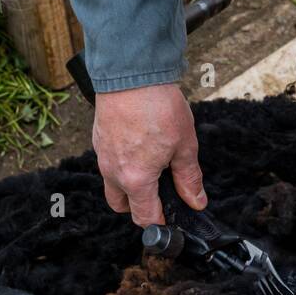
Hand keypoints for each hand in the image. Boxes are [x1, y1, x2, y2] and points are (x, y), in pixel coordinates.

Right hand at [93, 84, 205, 225]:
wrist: (131, 73)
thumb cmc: (158, 106)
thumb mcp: (184, 146)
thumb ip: (189, 178)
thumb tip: (196, 201)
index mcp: (136, 180)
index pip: (145, 218)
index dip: (162, 221)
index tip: (174, 215)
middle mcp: (113, 173)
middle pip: (123, 207)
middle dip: (141, 207)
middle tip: (163, 192)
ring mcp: (102, 157)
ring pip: (113, 186)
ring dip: (131, 186)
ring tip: (153, 165)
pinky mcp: (98, 140)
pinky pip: (108, 164)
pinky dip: (122, 165)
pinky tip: (140, 147)